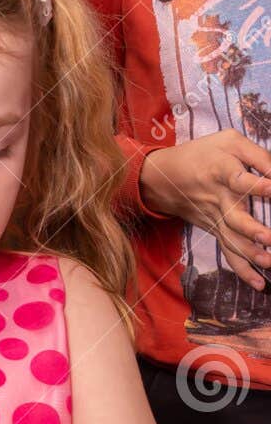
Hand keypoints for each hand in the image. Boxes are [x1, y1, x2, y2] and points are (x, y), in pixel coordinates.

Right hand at [140, 132, 270, 291]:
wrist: (164, 178)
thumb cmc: (203, 154)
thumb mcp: (229, 140)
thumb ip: (258, 154)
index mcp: (221, 171)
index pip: (241, 179)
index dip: (259, 186)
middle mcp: (218, 198)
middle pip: (234, 217)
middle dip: (253, 230)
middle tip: (269, 238)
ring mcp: (215, 218)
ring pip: (231, 240)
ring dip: (250, 254)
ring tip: (269, 262)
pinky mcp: (215, 230)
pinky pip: (228, 252)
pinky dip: (242, 269)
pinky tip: (259, 283)